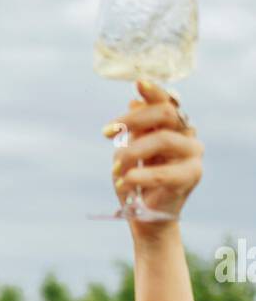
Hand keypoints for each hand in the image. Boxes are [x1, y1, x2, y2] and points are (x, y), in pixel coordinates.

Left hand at [103, 77, 203, 226]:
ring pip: (163, 139)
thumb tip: (134, 103)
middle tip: (107, 132)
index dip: (154, 90)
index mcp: (175, 126)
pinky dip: (137, 176)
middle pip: (167, 113)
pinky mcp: (191, 176)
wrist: (147, 218)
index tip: (137, 83)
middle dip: (133, 119)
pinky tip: (124, 182)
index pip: (168, 101)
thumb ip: (135, 130)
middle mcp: (188, 136)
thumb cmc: (137, 182)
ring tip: (116, 170)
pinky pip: (162, 172)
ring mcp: (193, 155)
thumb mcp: (130, 151)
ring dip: (132, 152)